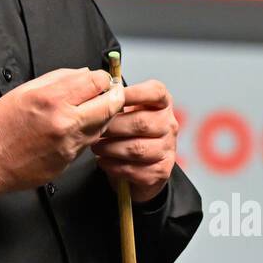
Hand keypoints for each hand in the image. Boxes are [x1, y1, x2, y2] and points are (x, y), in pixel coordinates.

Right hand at [0, 67, 123, 201]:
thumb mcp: (24, 90)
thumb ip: (59, 79)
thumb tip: (84, 74)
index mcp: (52, 99)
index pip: (97, 82)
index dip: (103, 78)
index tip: (100, 79)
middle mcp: (65, 122)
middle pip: (111, 104)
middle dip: (113, 96)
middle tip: (109, 93)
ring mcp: (70, 145)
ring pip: (103, 125)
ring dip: (101, 115)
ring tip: (88, 110)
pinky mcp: (70, 162)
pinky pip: (88, 143)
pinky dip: (87, 133)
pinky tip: (72, 129)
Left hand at [92, 79, 178, 203]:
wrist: (140, 161)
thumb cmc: (128, 130)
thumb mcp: (125, 109)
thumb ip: (115, 100)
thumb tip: (97, 93)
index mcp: (162, 103)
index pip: (155, 92)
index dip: (134, 93)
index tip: (112, 94)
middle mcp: (169, 124)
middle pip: (141, 123)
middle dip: (113, 126)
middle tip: (93, 128)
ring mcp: (168, 148)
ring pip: (137, 149)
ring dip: (111, 148)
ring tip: (96, 146)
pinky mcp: (161, 170)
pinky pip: (136, 169)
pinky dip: (114, 166)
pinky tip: (104, 161)